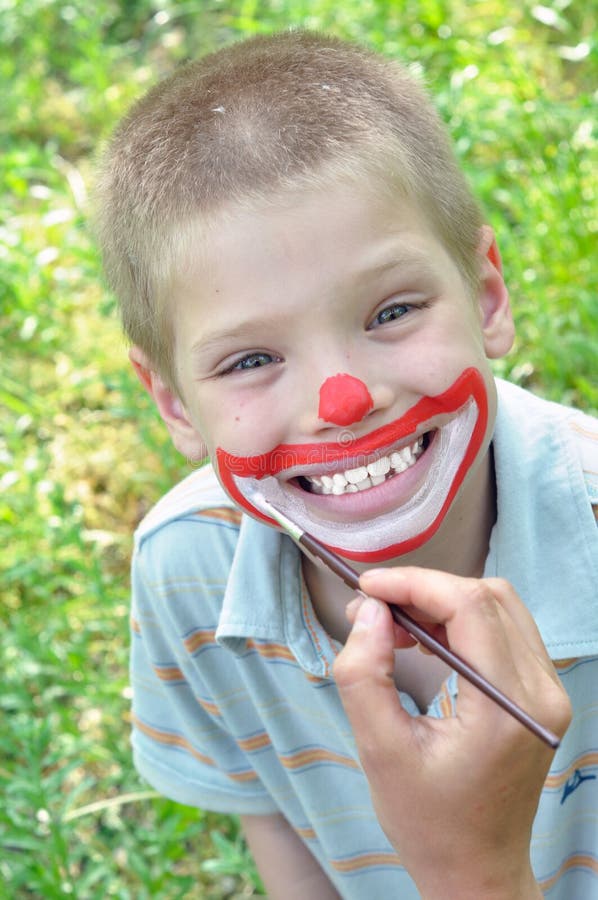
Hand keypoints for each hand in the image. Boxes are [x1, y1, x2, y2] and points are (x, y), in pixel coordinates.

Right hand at [333, 568, 571, 899]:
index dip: (414, 583)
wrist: (476, 870)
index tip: (367, 588)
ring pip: (499, 607)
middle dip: (425, 590)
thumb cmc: (427, 821)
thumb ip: (365, 674)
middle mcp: (541, 693)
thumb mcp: (380, 750)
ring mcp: (548, 693)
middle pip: (488, 598)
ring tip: (396, 629)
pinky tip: (425, 643)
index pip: (470, 606)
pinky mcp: (541, 695)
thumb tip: (368, 611)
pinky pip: (504, 631)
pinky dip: (461, 622)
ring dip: (443, 603)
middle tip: (374, 609)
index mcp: (508, 709)